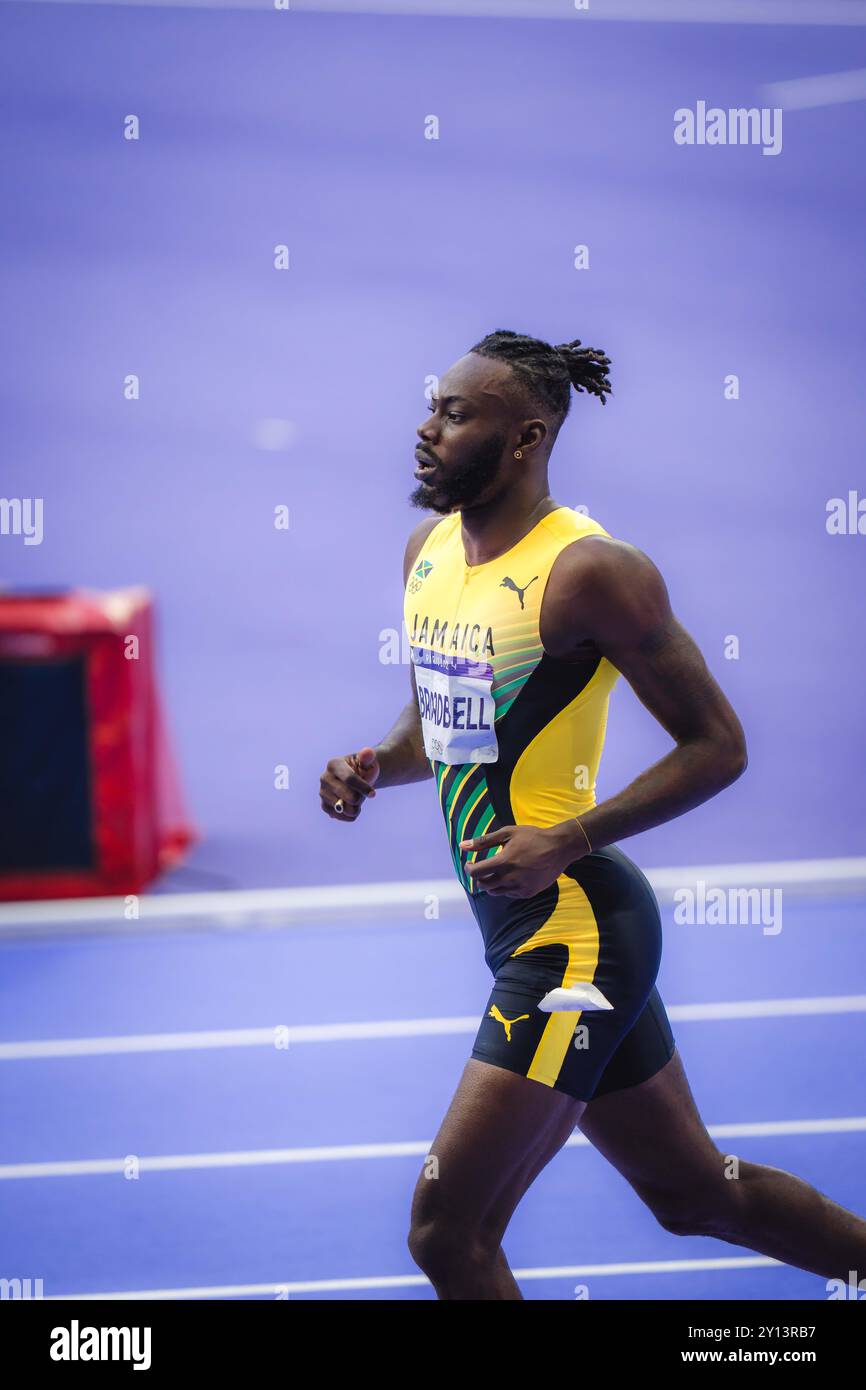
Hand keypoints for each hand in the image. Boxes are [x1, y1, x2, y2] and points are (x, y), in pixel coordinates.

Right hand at [319, 746, 379, 821]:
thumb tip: (368, 752)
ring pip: (343, 808)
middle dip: (360, 798)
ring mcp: (323, 792)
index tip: (373, 794)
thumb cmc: (364, 768)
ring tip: (358, 800)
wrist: (357, 778)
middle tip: (364, 795)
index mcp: (334, 764)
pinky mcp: (324, 805)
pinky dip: (350, 816)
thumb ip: (368, 757)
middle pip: (348, 796)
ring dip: (356, 807)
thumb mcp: (368, 761)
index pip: (350, 779)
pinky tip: (355, 808)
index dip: (363, 788)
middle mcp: (324, 778)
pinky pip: (338, 816)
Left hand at [460, 823, 578, 897]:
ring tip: (498, 871)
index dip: (469, 868)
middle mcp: (511, 877)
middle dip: (479, 877)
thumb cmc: (532, 837)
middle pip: (483, 885)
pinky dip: (505, 887)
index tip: (470, 864)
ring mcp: (520, 887)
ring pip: (495, 892)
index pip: (476, 872)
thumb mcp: (507, 833)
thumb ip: (483, 841)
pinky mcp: (528, 893)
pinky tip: (512, 876)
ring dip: (491, 883)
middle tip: (483, 868)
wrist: (560, 848)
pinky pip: (509, 894)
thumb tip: (461, 845)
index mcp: (504, 861)